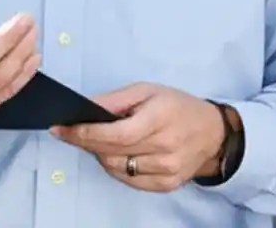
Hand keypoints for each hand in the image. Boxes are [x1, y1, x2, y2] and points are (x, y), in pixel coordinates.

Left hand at [50, 83, 226, 191]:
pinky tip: (112, 153)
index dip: (85, 133)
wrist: (213, 133)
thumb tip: (85, 107)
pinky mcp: (167, 184)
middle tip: (69, 132)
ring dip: (99, 154)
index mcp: (160, 119)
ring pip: (117, 168)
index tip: (62, 128)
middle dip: (84, 142)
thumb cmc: (176, 106)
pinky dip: (114, 167)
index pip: (116, 134)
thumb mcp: (147, 90)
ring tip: (94, 140)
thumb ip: (115, 100)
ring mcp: (167, 170)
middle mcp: (165, 148)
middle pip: (112, 152)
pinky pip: (129, 180)